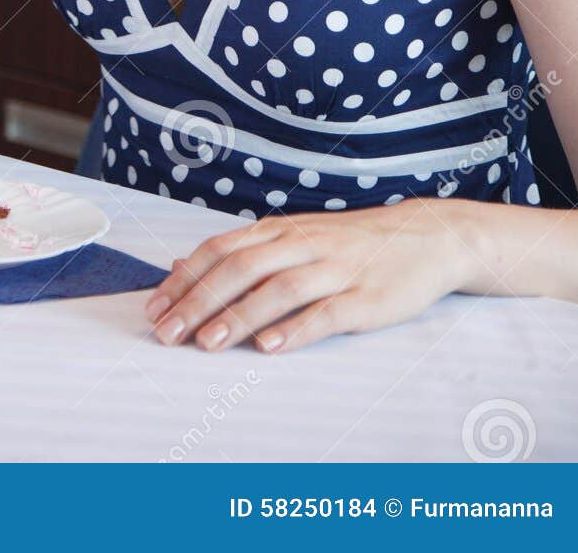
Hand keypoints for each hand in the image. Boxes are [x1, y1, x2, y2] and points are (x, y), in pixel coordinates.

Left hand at [145, 199, 477, 353]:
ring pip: (279, 289)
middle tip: (167, 332)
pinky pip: (326, 312)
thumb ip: (239, 254)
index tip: (153, 307)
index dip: (184, 279)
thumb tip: (179, 267)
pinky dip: (296, 328)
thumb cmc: (348, 243)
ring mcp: (335, 269)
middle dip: (199, 301)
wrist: (424, 236)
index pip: (220, 250)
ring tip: (208, 342)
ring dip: (240, 316)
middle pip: (241, 269)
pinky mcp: (366, 297)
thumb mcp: (291, 238)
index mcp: (280, 231)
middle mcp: (302, 244)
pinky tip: (271, 346)